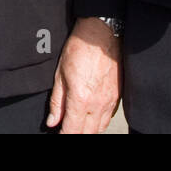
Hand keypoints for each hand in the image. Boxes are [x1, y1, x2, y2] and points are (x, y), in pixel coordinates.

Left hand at [47, 16, 120, 132]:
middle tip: (66, 131)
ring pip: (100, 128)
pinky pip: (109, 118)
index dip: (63, 136)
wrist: (101, 34)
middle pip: (87, 134)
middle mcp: (97, 104)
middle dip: (76, 135)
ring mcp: (110, 101)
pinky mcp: (118, 96)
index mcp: (80, 99)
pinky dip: (99, 123)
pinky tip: (91, 118)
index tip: (58, 135)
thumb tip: (52, 122)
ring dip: (88, 131)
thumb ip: (56, 102)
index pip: (72, 131)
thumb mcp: (60, 74)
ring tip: (78, 127)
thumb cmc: (80, 49)